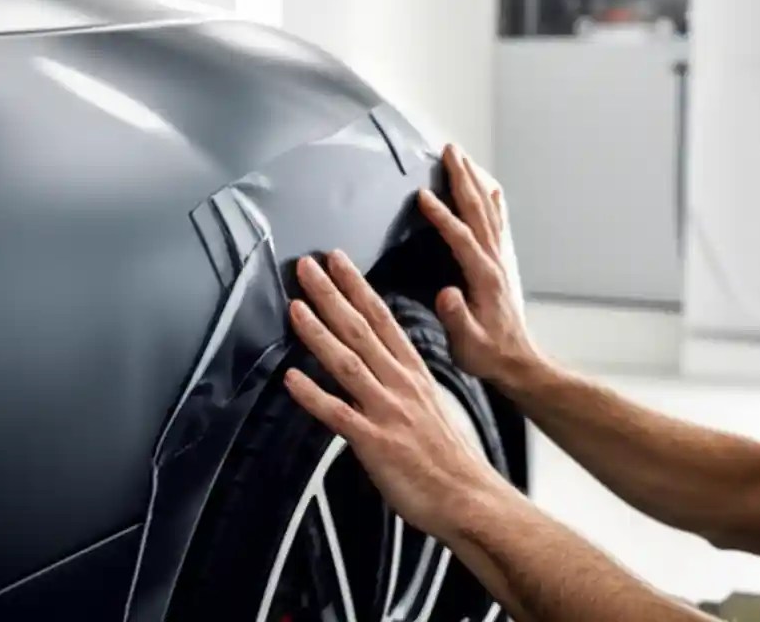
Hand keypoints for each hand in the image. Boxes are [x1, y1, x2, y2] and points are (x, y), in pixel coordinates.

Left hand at [284, 252, 504, 538]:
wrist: (469, 498)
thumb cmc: (449, 458)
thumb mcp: (430, 404)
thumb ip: (403, 381)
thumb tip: (384, 365)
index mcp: (412, 372)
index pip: (381, 318)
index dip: (356, 286)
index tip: (336, 260)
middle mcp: (399, 383)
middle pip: (360, 329)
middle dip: (331, 294)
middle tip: (306, 265)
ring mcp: (387, 410)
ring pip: (347, 362)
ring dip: (319, 333)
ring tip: (295, 306)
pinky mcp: (375, 441)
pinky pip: (339, 414)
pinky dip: (313, 395)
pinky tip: (290, 379)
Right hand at [417, 145, 542, 386]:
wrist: (517, 362)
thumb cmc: (487, 355)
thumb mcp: (468, 344)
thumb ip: (457, 317)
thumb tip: (446, 293)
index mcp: (483, 278)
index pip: (462, 239)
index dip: (442, 216)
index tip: (422, 195)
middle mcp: (495, 261)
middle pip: (478, 211)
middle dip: (462, 179)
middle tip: (449, 151)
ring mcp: (500, 259)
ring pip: (488, 210)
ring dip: (474, 181)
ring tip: (461, 156)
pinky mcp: (500, 261)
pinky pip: (496, 221)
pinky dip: (491, 199)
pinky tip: (487, 187)